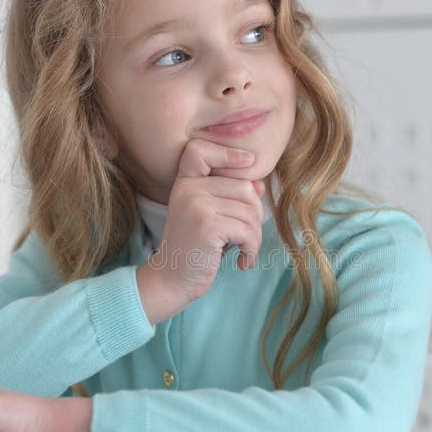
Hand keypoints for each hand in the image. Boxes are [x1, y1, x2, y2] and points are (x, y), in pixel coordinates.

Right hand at [138, 139, 265, 321]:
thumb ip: (232, 198)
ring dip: (255, 237)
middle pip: (244, 188)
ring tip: (245, 251)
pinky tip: (244, 261)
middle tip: (247, 238)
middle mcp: (188, 189)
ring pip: (250, 212)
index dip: (227, 153)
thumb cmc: (196, 249)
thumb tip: (259, 185)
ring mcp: (196, 206)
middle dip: (255, 216)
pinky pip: (248, 231)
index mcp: (186, 183)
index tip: (249, 162)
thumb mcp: (212, 217)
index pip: (199, 151)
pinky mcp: (207, 226)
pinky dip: (252, 249)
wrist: (172, 280)